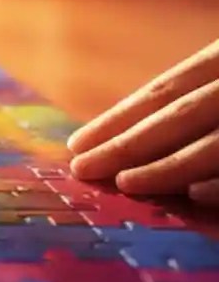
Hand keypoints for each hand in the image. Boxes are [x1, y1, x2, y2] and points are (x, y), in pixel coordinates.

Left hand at [68, 38, 218, 204]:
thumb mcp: (213, 86)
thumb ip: (192, 102)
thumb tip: (130, 140)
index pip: (164, 91)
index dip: (118, 119)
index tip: (76, 144)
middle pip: (180, 113)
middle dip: (128, 145)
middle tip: (81, 168)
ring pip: (215, 144)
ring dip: (169, 167)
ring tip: (124, 184)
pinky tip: (195, 195)